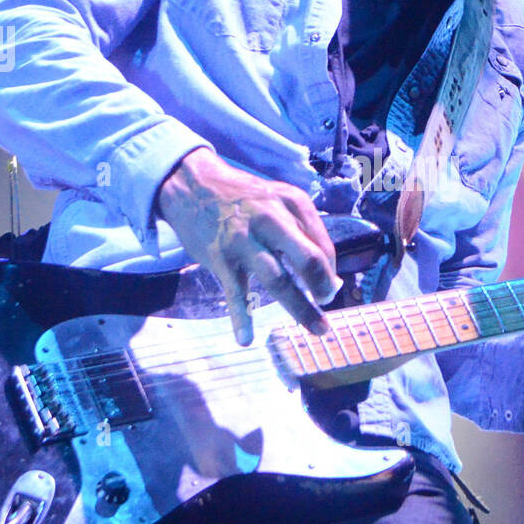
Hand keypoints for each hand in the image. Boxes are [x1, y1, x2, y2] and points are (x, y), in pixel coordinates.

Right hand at [157, 148, 339, 345]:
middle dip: (324, 287)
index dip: (331, 270)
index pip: (322, 244)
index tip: (330, 287)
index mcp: (291, 203)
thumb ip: (304, 229)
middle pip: (307, 259)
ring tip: (317, 328)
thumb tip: (329, 273)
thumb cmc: (244, 198)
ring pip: (278, 280)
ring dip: (301, 308)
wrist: (193, 184)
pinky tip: (246, 339)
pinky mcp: (220, 257)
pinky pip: (234, 293)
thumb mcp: (279, 198)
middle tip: (328, 304)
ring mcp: (244, 240)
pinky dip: (241, 318)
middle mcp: (271, 220)